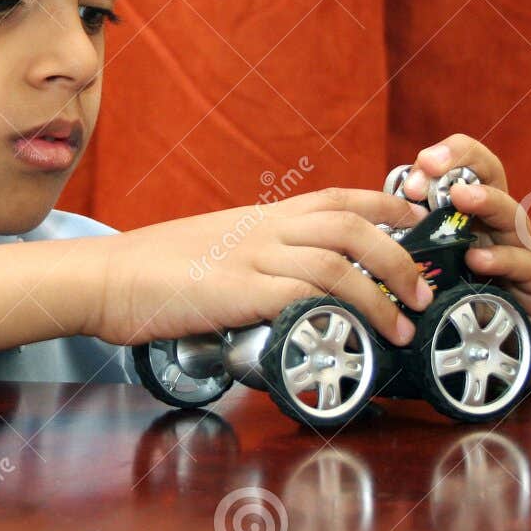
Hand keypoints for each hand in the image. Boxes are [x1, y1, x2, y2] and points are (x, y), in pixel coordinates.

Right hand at [90, 187, 436, 349]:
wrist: (108, 278)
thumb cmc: (155, 271)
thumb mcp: (217, 250)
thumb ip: (257, 261)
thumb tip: (288, 290)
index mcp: (261, 217)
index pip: (336, 198)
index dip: (383, 205)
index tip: (416, 220)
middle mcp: (263, 229)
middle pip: (349, 224)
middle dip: (397, 254)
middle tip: (422, 289)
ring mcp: (251, 257)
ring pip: (336, 260)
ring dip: (380, 292)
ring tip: (402, 324)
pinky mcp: (238, 291)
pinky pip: (302, 294)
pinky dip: (337, 310)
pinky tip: (355, 332)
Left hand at [401, 133, 530, 393]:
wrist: (506, 369)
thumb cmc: (458, 317)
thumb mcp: (428, 279)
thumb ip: (403, 253)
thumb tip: (354, 237)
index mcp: (471, 219)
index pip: (463, 169)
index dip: (445, 160)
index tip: (416, 170)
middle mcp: (500, 229)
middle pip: (492, 176)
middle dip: (464, 163)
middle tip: (431, 165)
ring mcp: (524, 255)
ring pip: (512, 216)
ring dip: (486, 202)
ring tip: (461, 196)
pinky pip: (527, 267)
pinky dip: (503, 259)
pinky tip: (479, 259)